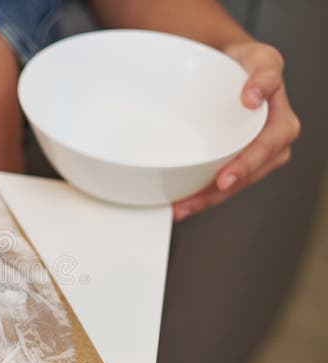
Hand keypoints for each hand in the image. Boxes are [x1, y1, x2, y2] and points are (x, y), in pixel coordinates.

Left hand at [173, 41, 300, 220]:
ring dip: (211, 197)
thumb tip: (252, 97)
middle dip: (232, 182)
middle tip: (214, 187)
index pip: (274, 137)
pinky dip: (202, 196)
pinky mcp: (232, 162)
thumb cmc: (242, 64)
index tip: (228, 172)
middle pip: (255, 167)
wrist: (227, 67)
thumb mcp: (256, 57)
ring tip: (185, 206)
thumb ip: (262, 72)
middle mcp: (271, 137)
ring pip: (238, 182)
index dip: (253, 154)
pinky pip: (221, 184)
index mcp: (279, 115)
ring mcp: (251, 153)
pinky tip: (182, 203)